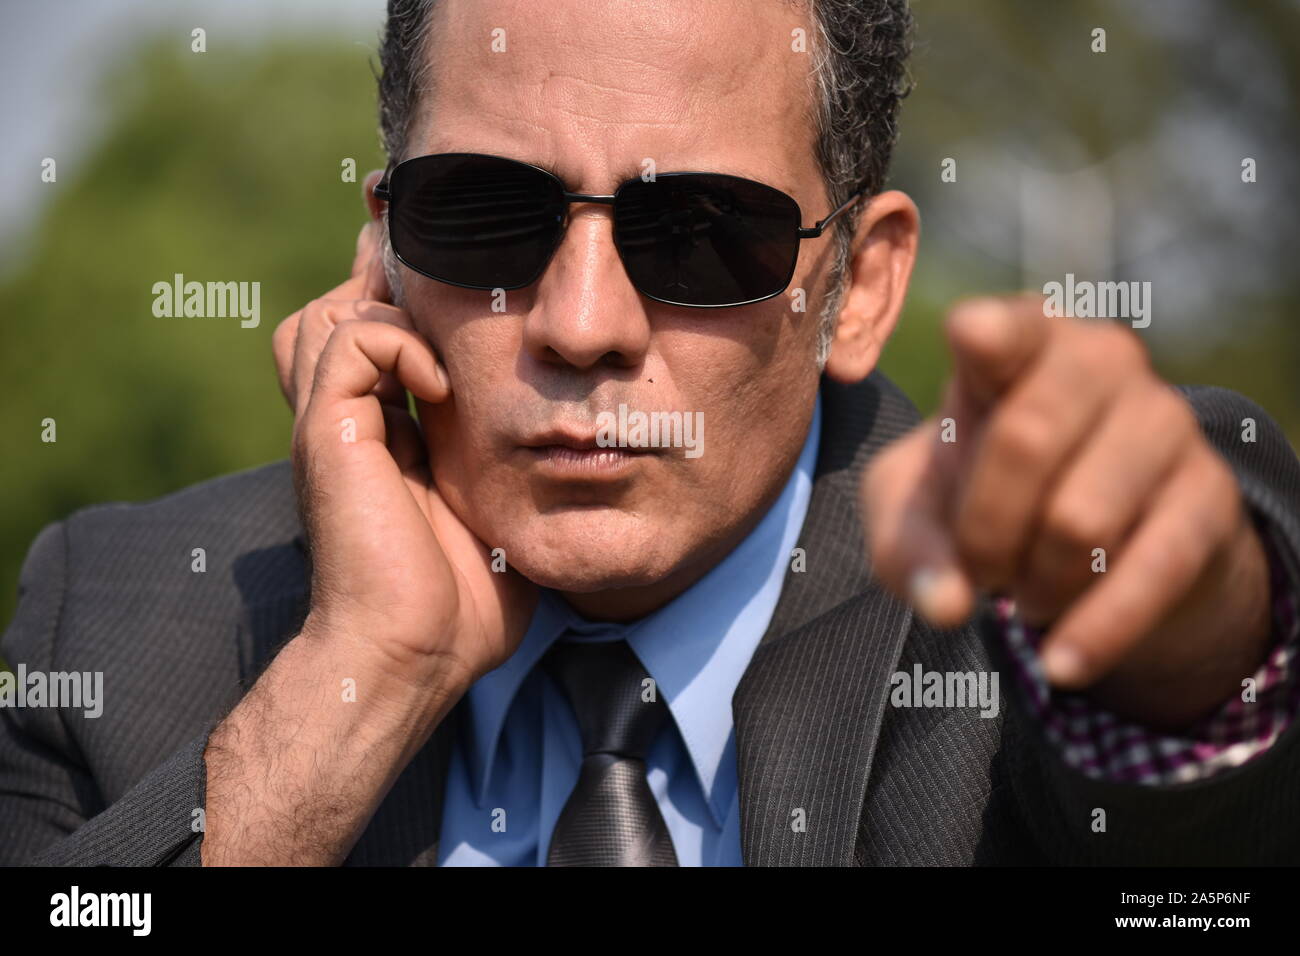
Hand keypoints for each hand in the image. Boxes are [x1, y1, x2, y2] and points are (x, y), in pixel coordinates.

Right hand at [273, 222, 537, 692]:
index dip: (417, 314)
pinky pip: (350, 339)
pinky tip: (441, 388)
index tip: (481, 317)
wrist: (413, 654)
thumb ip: (507, 464)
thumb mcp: (497, 513)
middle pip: (338, 308)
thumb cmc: (463, 604)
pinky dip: (399, 344)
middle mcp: (345, 422)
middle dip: (398, 296)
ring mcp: (331, 425)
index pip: (373, 336)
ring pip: (334, 310)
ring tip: (449, 351)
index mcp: (378, 436)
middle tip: (460, 317)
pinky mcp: (330, 433)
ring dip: (398, 312)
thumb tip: (570, 442)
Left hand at [862, 296, 1272, 728]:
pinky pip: (1150, 572)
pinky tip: (1060, 663)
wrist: (1097, 541)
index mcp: (1019, 343)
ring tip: (1027, 590)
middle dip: (982, 531)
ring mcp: (1164, 421)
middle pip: (1024, 441)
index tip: (971, 337)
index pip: (1005, 326)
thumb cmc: (982, 495)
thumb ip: (908, 550)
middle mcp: (1100, 361)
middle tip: (981, 567)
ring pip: (1080, 519)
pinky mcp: (1209, 496)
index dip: (989, 334)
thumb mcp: (917, 515)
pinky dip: (1094, 632)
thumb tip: (946, 603)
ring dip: (1034, 582)